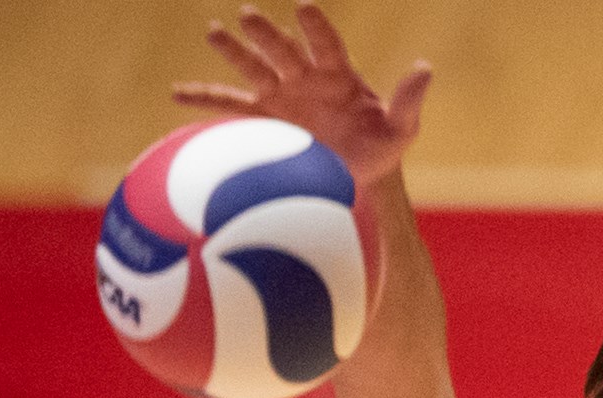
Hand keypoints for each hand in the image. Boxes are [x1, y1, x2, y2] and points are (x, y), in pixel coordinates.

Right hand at [172, 2, 429, 184]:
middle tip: (249, 14)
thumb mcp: (400, 128)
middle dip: (267, 34)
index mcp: (339, 75)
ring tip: (216, 30)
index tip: (303, 8)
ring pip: (254, 68)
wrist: (354, 175)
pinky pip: (229, 108)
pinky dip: (205, 99)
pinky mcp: (263, 121)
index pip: (326, 45)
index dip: (316, 28)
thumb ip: (408, 100)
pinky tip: (177, 92)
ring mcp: (280, 97)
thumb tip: (425, 68)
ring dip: (236, 51)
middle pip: (283, 51)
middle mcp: (304, 78)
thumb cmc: (379, 147)